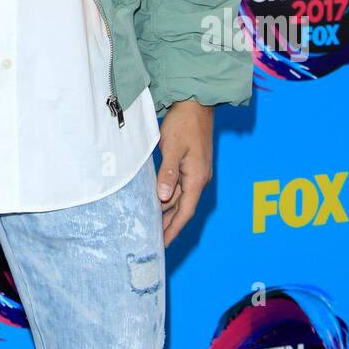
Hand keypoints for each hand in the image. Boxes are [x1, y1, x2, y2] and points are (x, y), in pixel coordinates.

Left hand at [155, 101, 213, 247]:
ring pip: (179, 198)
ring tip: (150, 224)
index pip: (185, 212)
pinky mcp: (190, 165)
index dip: (173, 229)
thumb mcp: (173, 148)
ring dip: (167, 211)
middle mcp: (198, 179)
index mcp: (197, 179)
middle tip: (150, 239)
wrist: (195, 104)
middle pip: (182, 208)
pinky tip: (157, 200)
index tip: (162, 244)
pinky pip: (178, 187)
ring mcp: (195, 172)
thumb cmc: (184, 124)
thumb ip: (168, 173)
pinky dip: (168, 197)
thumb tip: (163, 197)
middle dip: (168, 224)